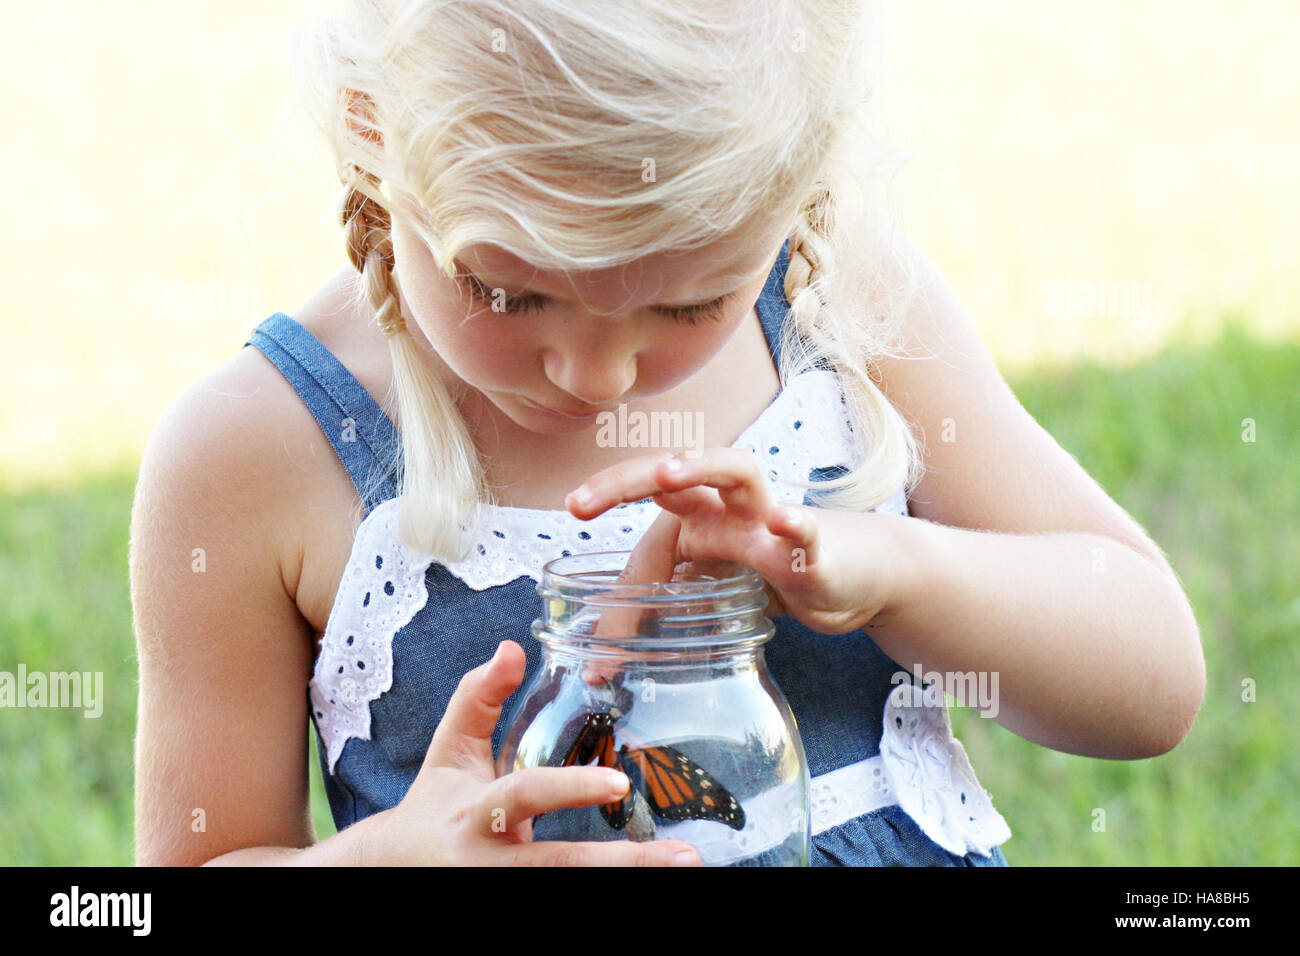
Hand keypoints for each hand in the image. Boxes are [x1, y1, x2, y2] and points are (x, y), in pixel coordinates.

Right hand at [366, 640, 701, 865]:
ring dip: (628, 880)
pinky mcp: (511, 901)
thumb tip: (511, 648)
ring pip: (568, 888)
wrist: (395, 870)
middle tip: (681, 856)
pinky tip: (656, 880)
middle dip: (623, 863)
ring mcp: (503, 888)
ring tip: (686, 866)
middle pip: (560, 866)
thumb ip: (479, 696)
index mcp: (477, 814)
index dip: (571, 788)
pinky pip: (564, 897)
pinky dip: (611, 888)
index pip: (527, 796)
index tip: (619, 783)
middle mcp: (491, 862)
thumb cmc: (435, 805)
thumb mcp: (450, 748)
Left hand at [565, 448, 896, 637]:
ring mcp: (768, 521)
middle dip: (624, 482)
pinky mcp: (813, 547)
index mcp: (697, 519)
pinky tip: (785, 523)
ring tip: (667, 476)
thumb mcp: (711, 591)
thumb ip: (664, 608)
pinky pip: (805, 529)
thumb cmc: (773, 573)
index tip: (594, 638)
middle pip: (674, 474)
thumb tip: (606, 652)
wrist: (854, 575)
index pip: (644, 537)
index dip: (616, 586)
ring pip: (736, 472)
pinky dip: (796, 525)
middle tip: (578, 504)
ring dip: (700, 467)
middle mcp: (727, 509)